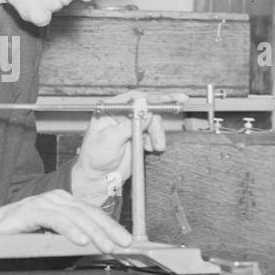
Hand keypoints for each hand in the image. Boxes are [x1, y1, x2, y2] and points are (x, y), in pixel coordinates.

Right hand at [0, 189, 132, 253]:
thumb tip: (97, 249)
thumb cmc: (18, 235)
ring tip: (107, 246)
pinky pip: (54, 219)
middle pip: (89, 212)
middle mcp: (56, 199)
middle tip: (126, 244)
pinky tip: (80, 240)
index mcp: (63, 203)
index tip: (129, 240)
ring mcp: (43, 202)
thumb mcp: (50, 238)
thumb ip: (70, 240)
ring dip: (94, 231)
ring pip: (75, 215)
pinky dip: (69, 230)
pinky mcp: (30, 210)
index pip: (93, 213)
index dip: (112, 225)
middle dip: (110, 228)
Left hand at [70, 91, 168, 205]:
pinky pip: (153, 134)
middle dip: (161, 112)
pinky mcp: (138, 137)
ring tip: (157, 146)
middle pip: (147, 107)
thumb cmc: (94, 157)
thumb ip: (128, 126)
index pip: (134, 98)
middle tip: (179, 105)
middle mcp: (122, 115)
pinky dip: (157, 140)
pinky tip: (152, 148)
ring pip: (152, 121)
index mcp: (110, 110)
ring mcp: (131, 126)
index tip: (168, 98)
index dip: (152, 97)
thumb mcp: (110, 139)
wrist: (98, 177)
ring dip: (158, 133)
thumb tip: (145, 113)